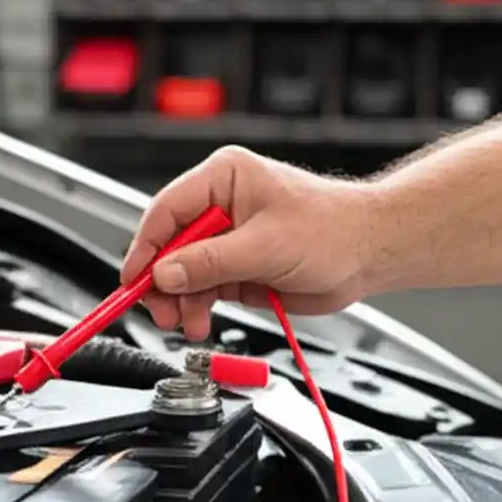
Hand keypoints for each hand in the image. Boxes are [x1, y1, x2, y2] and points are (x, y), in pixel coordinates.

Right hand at [121, 146, 376, 339]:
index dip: (145, 247)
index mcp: (223, 178)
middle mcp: (219, 205)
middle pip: (168, 245)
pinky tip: (199, 321)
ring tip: (187, 323)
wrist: (369, 254)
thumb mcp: (265, 246)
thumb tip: (165, 274)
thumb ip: (210, 262)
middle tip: (161, 310)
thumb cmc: (332, 229)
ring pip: (182, 273)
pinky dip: (197, 308)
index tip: (133, 279)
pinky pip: (202, 288)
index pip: (166, 211)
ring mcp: (226, 238)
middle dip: (162, 282)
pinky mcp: (235, 266)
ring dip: (180, 301)